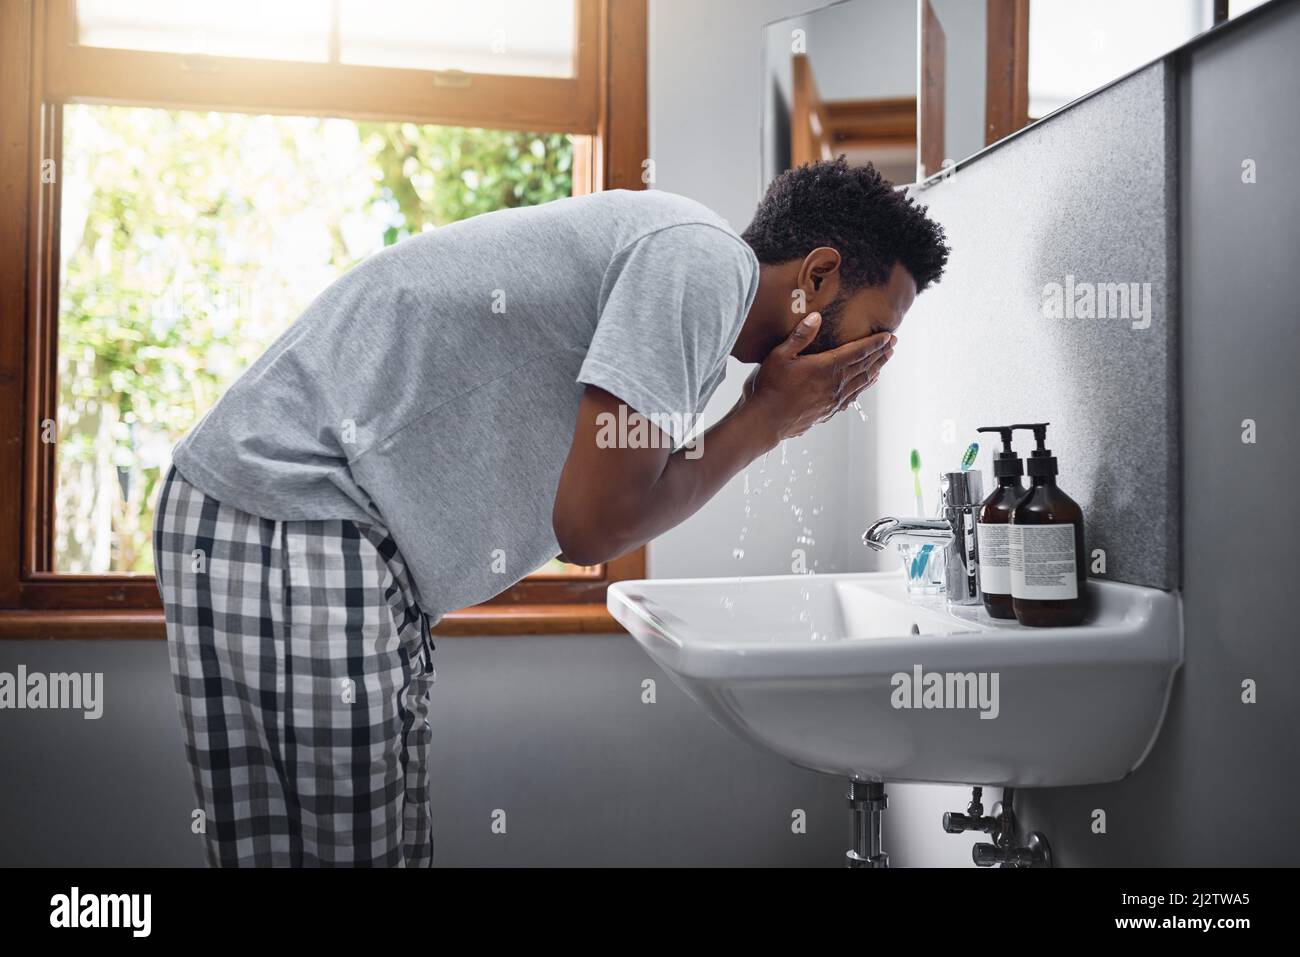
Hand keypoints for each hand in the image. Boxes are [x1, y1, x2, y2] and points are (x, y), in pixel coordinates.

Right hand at [743, 312, 893, 440]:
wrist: (766, 421)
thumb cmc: (770, 387)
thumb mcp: (780, 355)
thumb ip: (800, 336)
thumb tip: (816, 317)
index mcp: (826, 367)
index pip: (858, 352)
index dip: (874, 343)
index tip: (888, 336)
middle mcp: (835, 384)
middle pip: (865, 366)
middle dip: (880, 354)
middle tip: (893, 345)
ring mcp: (834, 400)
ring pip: (862, 382)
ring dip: (876, 370)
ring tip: (885, 360)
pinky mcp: (828, 411)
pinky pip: (853, 397)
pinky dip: (864, 387)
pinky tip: (867, 384)